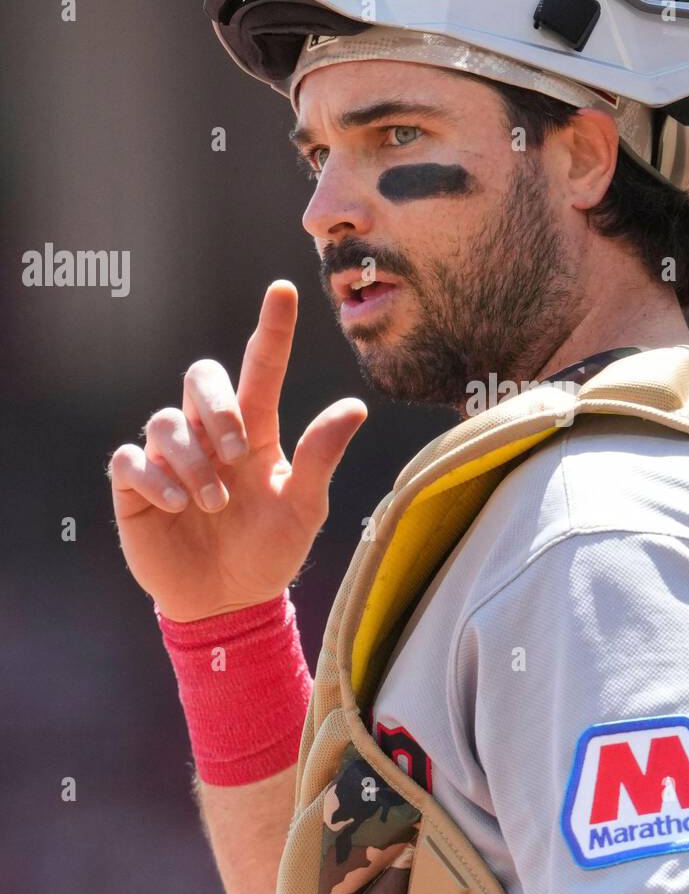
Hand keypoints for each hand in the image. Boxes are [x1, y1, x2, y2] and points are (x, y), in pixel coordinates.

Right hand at [108, 280, 366, 620]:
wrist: (228, 603)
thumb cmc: (269, 550)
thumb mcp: (303, 509)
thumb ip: (321, 458)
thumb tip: (355, 407)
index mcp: (255, 432)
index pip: (262, 368)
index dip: (272, 329)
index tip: (283, 291)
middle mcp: (210, 434)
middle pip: (201, 377)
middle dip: (216, 405)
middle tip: (236, 452)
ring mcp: (170, 458)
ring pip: (164, 421)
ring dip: (191, 459)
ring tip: (214, 503)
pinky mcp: (137, 486)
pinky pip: (128, 459)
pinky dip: (153, 477)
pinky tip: (178, 505)